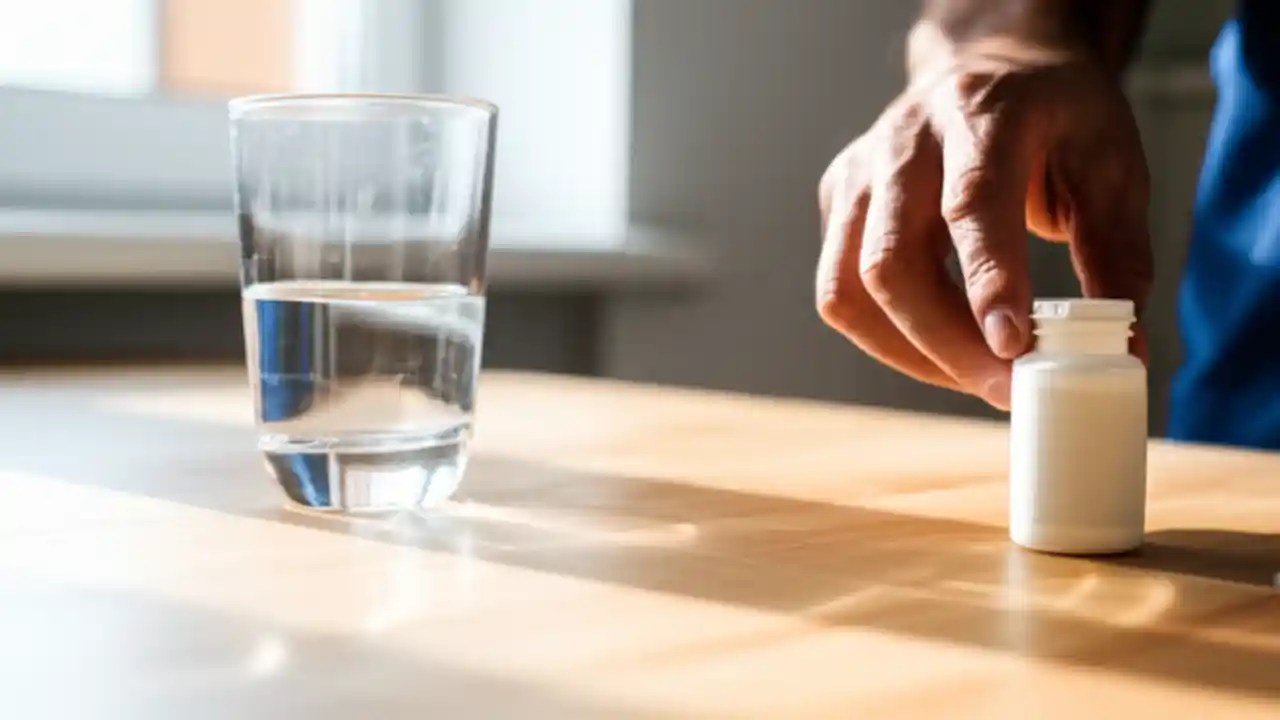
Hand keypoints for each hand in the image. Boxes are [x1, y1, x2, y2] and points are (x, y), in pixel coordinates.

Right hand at [816, 40, 1151, 408]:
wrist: (992, 66)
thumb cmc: (1055, 118)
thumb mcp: (1111, 166)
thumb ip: (1117, 254)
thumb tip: (1123, 347)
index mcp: (980, 114)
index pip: (970, 202)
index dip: (987, 280)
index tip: (1013, 346)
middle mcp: (903, 141)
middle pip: (891, 262)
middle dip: (946, 344)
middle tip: (1006, 389)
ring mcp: (857, 173)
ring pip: (848, 289)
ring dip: (910, 353)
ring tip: (975, 378)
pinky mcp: (838, 203)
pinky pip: (842, 293)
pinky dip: (889, 339)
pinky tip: (939, 350)